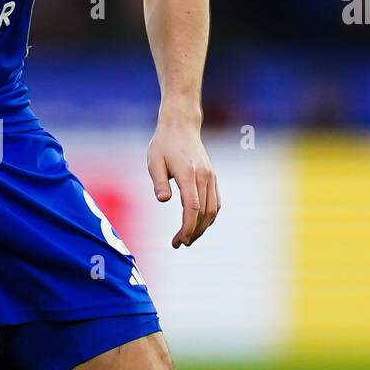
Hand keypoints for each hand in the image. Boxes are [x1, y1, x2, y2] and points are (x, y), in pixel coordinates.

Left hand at [147, 117, 219, 247]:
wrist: (181, 126)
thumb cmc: (163, 144)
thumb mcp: (154, 161)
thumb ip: (159, 181)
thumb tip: (163, 200)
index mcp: (188, 174)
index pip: (192, 208)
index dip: (188, 228)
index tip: (179, 241)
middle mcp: (204, 177)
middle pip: (205, 213)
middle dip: (194, 232)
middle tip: (180, 243)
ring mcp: (211, 177)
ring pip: (213, 210)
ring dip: (203, 227)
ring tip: (188, 238)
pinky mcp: (212, 177)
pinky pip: (216, 202)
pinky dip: (209, 217)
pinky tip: (198, 224)